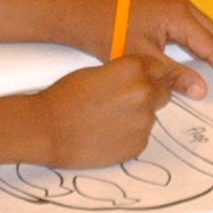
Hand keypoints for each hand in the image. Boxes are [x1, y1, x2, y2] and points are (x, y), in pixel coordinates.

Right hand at [35, 56, 180, 167]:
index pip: (159, 68)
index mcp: (134, 70)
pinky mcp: (139, 145)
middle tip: (126, 101)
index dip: (150, 74)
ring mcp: (144, 122)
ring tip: (109, 119)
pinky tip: (107, 134)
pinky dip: (129, 135)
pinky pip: (141, 135)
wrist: (49, 129)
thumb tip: (138, 80)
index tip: (141, 79)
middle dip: (150, 94)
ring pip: (151, 115)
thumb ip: (125, 74)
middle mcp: (145, 93)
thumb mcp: (98, 72)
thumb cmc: (66, 97)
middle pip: (163, 91)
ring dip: (137, 115)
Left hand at [86, 0, 212, 95]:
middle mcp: (182, 5)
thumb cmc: (109, 33)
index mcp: (178, 14)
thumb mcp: (144, 59)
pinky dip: (206, 48)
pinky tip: (208, 65)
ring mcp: (177, 5)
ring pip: (209, 32)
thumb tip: (202, 91)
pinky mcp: (171, 10)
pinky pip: (197, 30)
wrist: (85, 18)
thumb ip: (174, 75)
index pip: (212, 45)